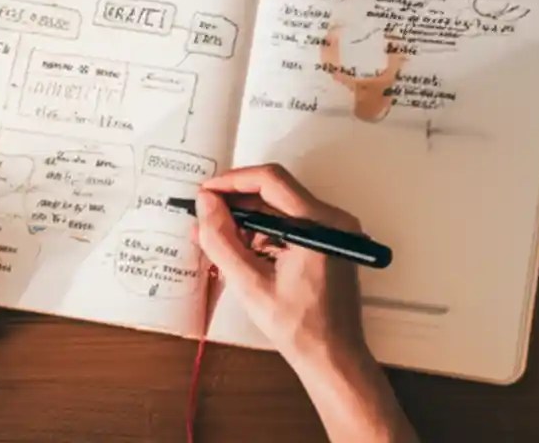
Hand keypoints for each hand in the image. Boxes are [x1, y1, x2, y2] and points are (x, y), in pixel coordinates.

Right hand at [194, 164, 366, 366]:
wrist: (334, 357)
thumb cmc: (300, 327)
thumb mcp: (250, 284)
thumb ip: (222, 240)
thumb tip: (205, 204)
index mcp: (319, 226)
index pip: (270, 181)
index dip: (231, 182)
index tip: (205, 193)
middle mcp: (332, 221)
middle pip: (274, 192)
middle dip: (235, 204)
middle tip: (204, 218)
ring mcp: (333, 231)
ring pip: (278, 208)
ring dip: (246, 221)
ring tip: (217, 242)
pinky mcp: (327, 242)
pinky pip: (288, 224)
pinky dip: (261, 233)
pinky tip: (241, 253)